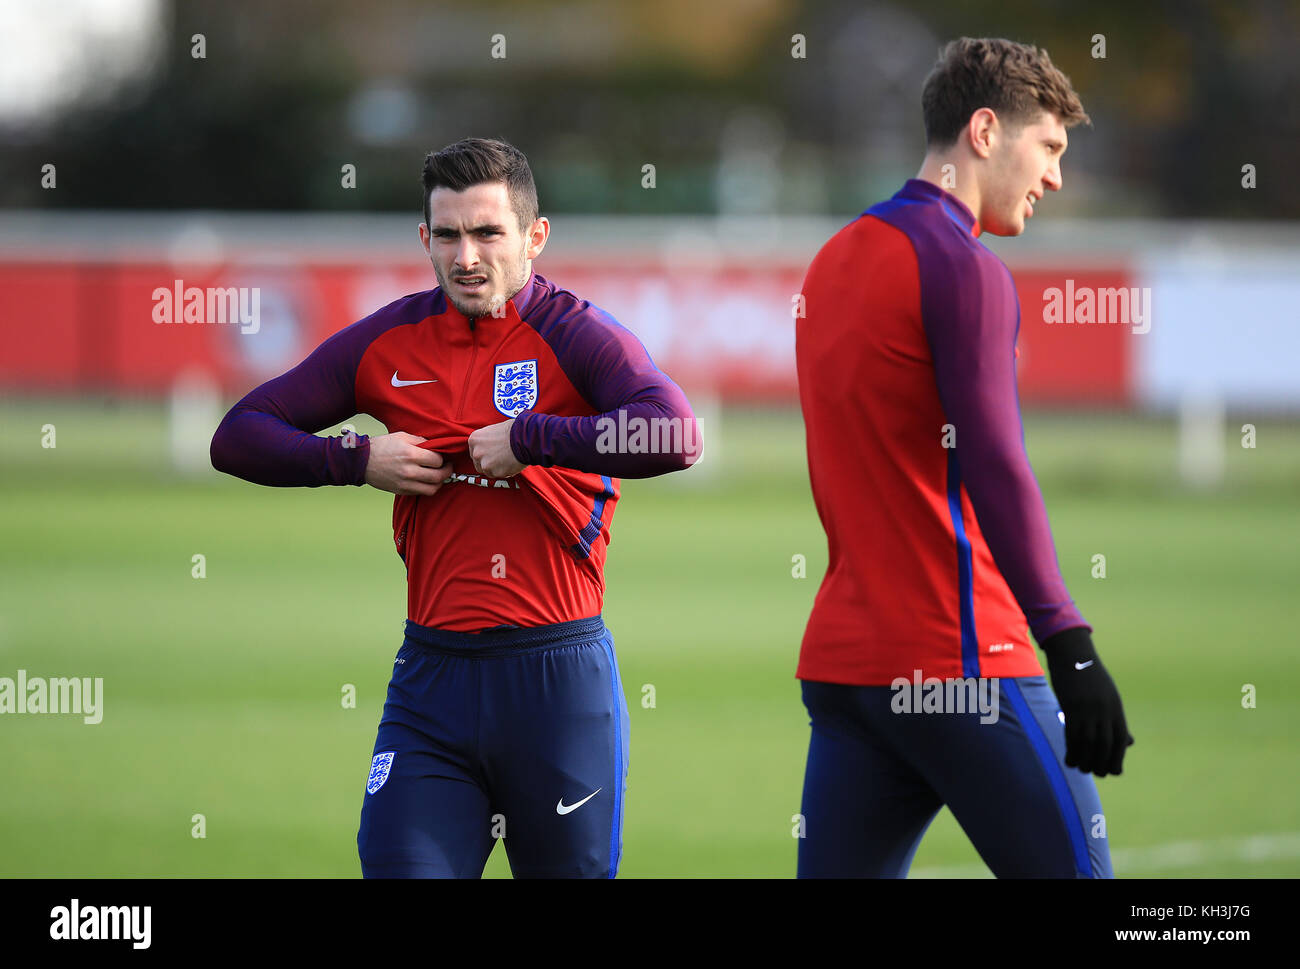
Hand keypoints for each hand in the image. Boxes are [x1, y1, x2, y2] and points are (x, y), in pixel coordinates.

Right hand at [363, 432, 452, 495]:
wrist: (361, 461)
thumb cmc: (381, 446)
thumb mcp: (401, 436)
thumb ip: (420, 441)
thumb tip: (435, 447)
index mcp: (410, 454)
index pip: (437, 460)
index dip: (442, 458)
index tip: (442, 457)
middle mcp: (409, 471)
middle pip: (438, 476)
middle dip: (446, 471)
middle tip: (447, 467)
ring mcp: (405, 483)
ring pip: (432, 489)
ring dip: (439, 483)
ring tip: (438, 476)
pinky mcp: (401, 491)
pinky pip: (420, 493)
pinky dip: (427, 487)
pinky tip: (426, 480)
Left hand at [467, 419, 524, 477]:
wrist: (524, 438)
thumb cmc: (513, 431)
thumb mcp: (493, 430)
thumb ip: (487, 440)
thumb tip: (488, 445)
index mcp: (474, 439)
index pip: (474, 452)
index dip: (484, 453)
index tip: (491, 453)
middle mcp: (476, 452)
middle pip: (478, 463)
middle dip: (488, 462)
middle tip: (499, 458)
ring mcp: (485, 464)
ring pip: (487, 471)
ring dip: (495, 468)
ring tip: (506, 460)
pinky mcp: (495, 473)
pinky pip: (498, 475)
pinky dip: (504, 472)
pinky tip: (510, 463)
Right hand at [1042, 627, 1133, 776]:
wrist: (1072, 653)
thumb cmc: (1090, 676)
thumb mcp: (1110, 697)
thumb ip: (1117, 720)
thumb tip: (1128, 742)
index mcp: (1115, 708)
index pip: (1120, 740)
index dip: (1117, 759)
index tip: (1113, 772)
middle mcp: (1104, 711)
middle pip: (1105, 745)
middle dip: (1101, 763)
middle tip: (1096, 773)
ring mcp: (1087, 709)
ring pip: (1088, 742)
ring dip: (1085, 760)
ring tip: (1081, 769)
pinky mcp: (1070, 707)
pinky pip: (1072, 734)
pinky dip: (1071, 750)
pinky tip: (1069, 759)